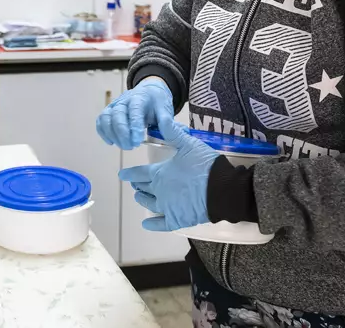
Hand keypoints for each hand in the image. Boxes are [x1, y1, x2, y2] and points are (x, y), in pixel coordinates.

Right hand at [95, 77, 173, 149]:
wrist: (149, 91)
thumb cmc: (157, 102)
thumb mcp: (165, 108)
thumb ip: (166, 120)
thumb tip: (166, 132)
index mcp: (140, 97)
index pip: (135, 110)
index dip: (134, 125)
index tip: (137, 141)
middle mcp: (124, 100)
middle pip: (117, 114)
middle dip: (122, 133)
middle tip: (131, 147)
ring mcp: (114, 104)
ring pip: (106, 118)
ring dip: (112, 134)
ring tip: (124, 146)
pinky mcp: (108, 111)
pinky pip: (101, 121)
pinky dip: (103, 132)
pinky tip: (112, 142)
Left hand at [118, 112, 219, 230]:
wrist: (222, 189)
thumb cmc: (205, 166)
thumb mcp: (189, 144)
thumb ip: (173, 133)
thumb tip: (161, 119)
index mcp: (159, 173)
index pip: (139, 173)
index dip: (129, 174)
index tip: (122, 175)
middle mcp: (159, 192)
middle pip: (144, 189)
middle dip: (138, 187)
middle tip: (135, 186)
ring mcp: (167, 207)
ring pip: (150, 205)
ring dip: (143, 201)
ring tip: (140, 198)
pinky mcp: (178, 220)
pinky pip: (161, 224)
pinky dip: (152, 224)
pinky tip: (146, 223)